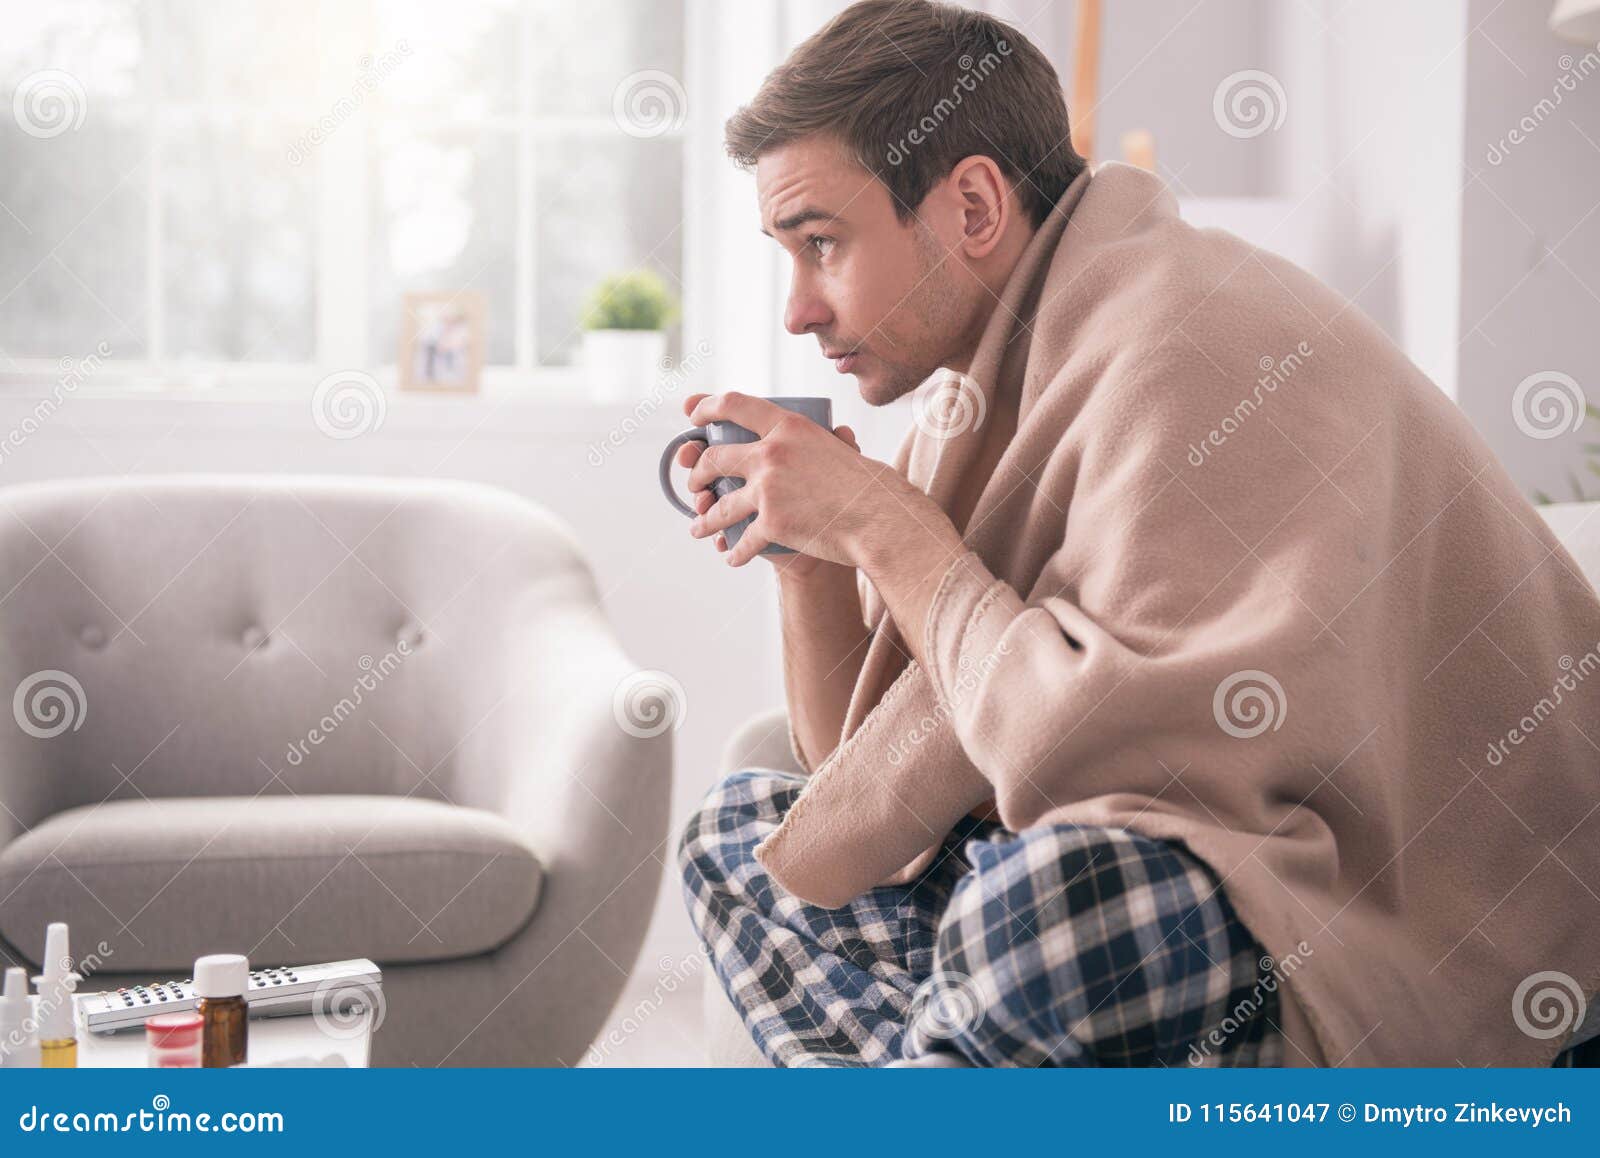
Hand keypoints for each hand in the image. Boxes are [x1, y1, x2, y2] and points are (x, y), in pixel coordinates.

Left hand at [676, 391, 926, 568]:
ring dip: (704, 520)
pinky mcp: (771, 523)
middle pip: (714, 458)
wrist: (879, 518)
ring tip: (699, 529)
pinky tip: (732, 557)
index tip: (693, 415)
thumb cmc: (869, 485)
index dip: (706, 407)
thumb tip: (840, 434)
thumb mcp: (845, 449)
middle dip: (697, 475)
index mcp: (788, 426)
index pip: (734, 404)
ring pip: (719, 506)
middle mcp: (771, 453)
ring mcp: (767, 489)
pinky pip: (742, 541)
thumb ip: (833, 440)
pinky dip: (735, 553)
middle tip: (695, 487)